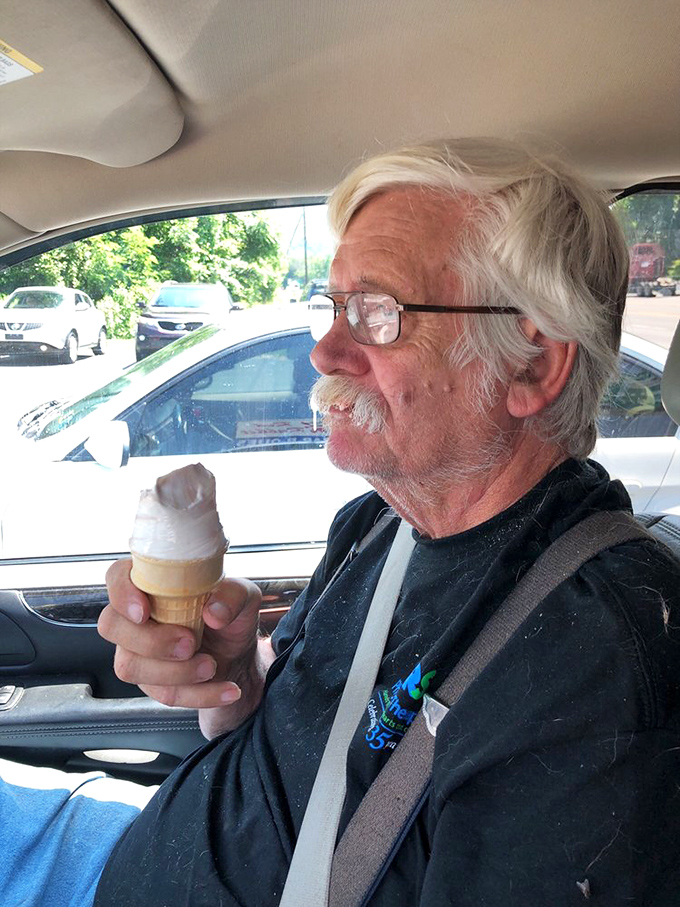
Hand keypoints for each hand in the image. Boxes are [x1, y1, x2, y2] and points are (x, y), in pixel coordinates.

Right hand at [98, 559, 274, 737]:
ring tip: (212, 665)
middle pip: (112, 626)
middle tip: (190, 644)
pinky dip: (199, 695)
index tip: (144, 610)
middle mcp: (136, 616)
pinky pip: (162, 693)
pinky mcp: (150, 681)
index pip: (117, 575)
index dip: (122, 592)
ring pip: (131, 666)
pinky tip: (226, 689)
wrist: (240, 653)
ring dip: (176, 672)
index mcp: (153, 582)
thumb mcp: (244, 597)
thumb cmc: (231, 614)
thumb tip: (213, 612)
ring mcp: (137, 650)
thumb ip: (233, 596)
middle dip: (151, 640)